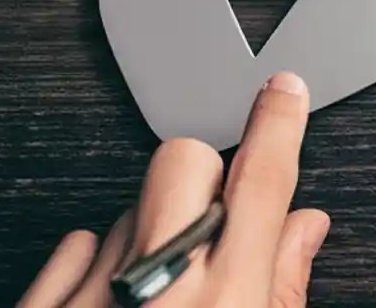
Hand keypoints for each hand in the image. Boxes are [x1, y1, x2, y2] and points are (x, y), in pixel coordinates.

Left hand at [18, 72, 329, 306]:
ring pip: (130, 205)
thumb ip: (284, 289)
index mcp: (225, 300)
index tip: (282, 90)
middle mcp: (157, 286)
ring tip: (161, 294)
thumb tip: (303, 229)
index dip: (278, 123)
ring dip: (153, 230)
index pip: (262, 180)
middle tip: (214, 220)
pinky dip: (94, 262)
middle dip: (205, 175)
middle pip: (184, 162)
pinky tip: (115, 297)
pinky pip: (72, 247)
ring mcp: (93, 296)